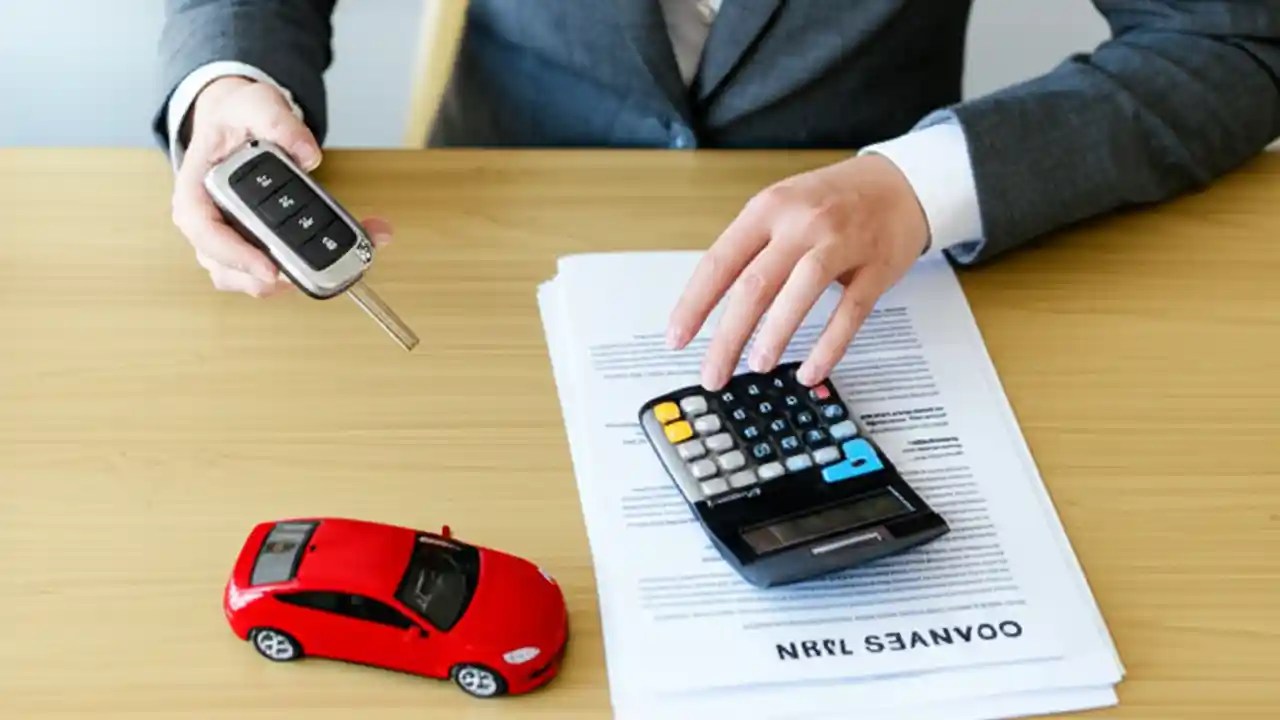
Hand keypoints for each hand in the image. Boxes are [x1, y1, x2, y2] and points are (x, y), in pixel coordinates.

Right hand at [170, 76, 392, 296]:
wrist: (238, 123)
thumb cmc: (237, 117)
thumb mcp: (256, 104)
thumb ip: (279, 122)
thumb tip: (308, 155)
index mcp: (196, 189)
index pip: (204, 231)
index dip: (235, 256)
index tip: (270, 269)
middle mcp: (207, 222)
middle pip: (229, 268)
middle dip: (275, 277)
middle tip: (317, 272)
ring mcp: (227, 240)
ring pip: (251, 280)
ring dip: (291, 279)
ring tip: (335, 262)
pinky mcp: (251, 248)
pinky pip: (271, 274)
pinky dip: (301, 272)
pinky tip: (336, 256)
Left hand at [666, 154, 928, 389]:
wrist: (900, 182)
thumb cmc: (832, 200)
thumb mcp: (783, 207)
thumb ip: (752, 248)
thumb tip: (712, 306)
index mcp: (768, 208)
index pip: (720, 262)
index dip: (695, 305)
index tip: (677, 338)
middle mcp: (801, 223)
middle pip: (754, 285)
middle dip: (728, 337)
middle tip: (713, 373)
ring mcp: (841, 243)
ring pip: (799, 294)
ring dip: (774, 335)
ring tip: (758, 366)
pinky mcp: (876, 267)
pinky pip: (849, 313)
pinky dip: (828, 346)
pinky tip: (811, 369)